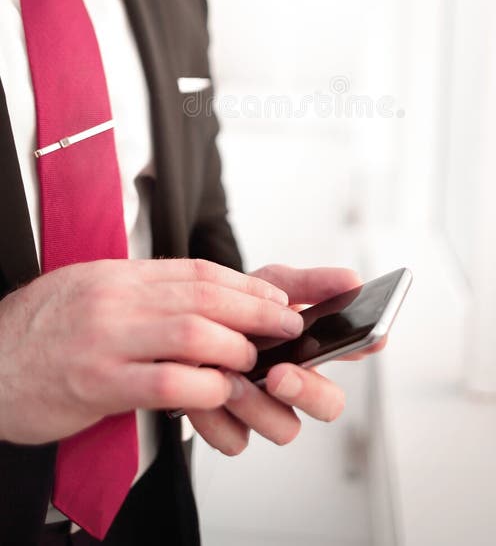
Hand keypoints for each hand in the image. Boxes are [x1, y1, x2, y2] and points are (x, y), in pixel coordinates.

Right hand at [0, 258, 303, 444]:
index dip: (245, 283)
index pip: (198, 270)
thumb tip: (196, 296)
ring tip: (255, 362)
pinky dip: (203, 386)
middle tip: (288, 325)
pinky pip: (164, 381)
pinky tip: (219, 391)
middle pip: (205, 296)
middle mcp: (117, 299)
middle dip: (256, 311)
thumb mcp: (91, 291)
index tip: (276, 296)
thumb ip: (141, 292)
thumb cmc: (41, 330)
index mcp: (119, 275)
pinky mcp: (97, 382)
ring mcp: (107, 338)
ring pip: (193, 332)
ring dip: (235, 348)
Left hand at [186, 264, 367, 455]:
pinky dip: (218, 420)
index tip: (368, 337)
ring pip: (285, 429)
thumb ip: (308, 284)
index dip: (366, 345)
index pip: (354, 351)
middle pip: (329, 404)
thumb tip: (352, 281)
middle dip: (308, 391)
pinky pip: (236, 442)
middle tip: (279, 373)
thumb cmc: (231, 306)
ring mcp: (265, 409)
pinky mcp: (231, 430)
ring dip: (258, 405)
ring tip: (230, 377)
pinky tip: (203, 395)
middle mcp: (295, 381)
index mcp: (310, 345)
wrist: (179, 322)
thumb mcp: (267, 286)